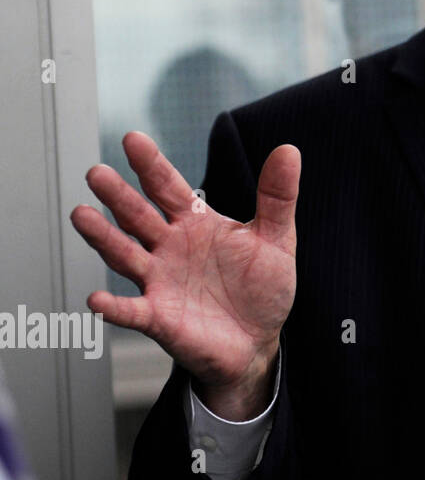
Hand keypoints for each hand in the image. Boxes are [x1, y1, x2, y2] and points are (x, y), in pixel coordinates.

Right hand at [71, 131, 299, 418]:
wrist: (258, 340)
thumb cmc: (261, 287)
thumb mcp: (276, 238)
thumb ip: (277, 196)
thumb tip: (288, 150)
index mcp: (196, 224)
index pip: (168, 187)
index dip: (152, 165)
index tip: (133, 139)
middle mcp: (169, 248)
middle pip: (138, 216)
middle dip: (118, 195)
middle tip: (97, 172)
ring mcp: (160, 282)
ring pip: (125, 255)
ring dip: (103, 237)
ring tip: (81, 215)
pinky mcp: (159, 318)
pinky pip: (132, 311)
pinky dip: (113, 306)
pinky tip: (98, 299)